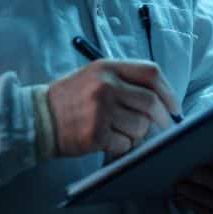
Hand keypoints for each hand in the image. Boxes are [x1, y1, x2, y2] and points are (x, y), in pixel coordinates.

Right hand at [46, 59, 180, 157]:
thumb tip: (161, 100)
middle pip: (150, 102)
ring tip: (123, 132)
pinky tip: (111, 141)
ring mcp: (100, 110)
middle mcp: (105, 85)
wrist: (38, 118)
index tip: (174, 106)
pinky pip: (125, 143)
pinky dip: (124, 145)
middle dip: (163, 118)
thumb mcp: (95, 76)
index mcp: (108, 67)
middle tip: (166, 127)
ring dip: (139, 134)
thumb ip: (125, 81)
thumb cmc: (71, 99)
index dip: (168, 91)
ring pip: (140, 126)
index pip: (151, 73)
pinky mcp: (95, 134)